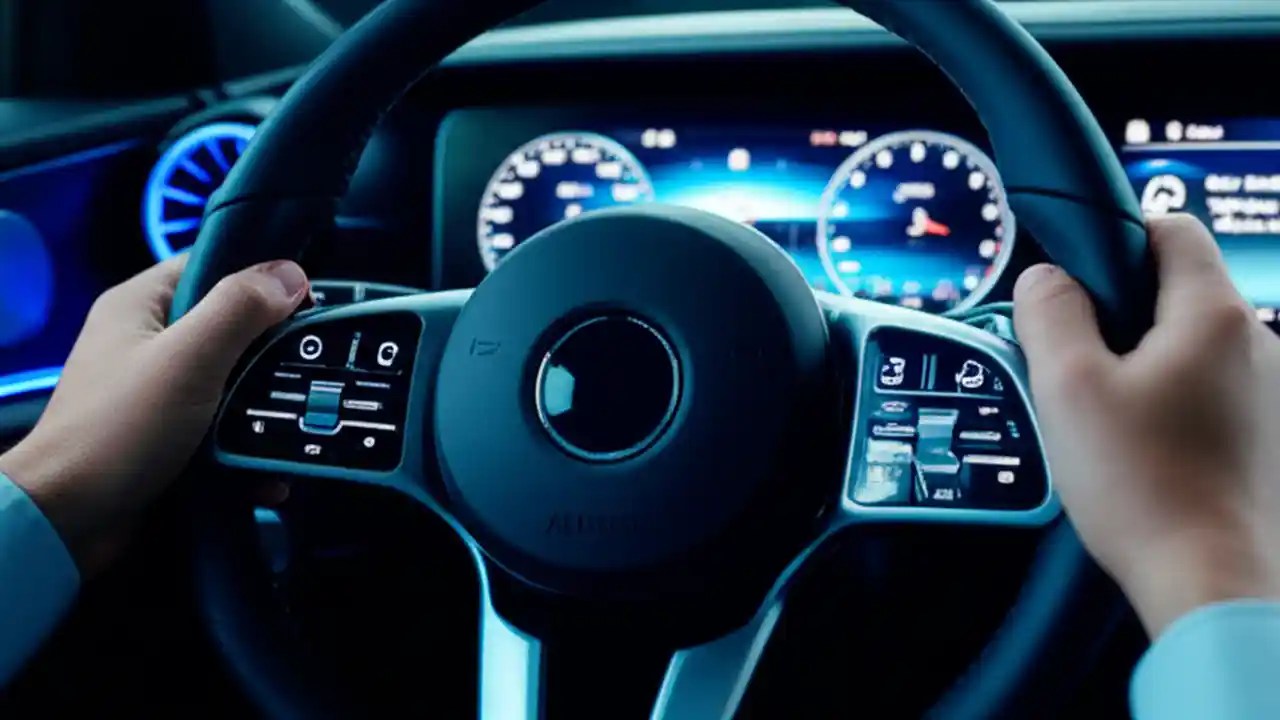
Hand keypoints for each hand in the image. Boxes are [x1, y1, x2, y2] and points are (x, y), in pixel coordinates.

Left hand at [0, 256, 307, 575]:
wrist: (69, 521)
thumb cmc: (124, 427)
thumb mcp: (188, 358)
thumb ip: (240, 310)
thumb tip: (293, 272)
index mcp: (140, 305)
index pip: (209, 266)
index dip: (260, 277)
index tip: (311, 299)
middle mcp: (147, 343)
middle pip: (228, 329)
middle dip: (273, 351)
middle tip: (318, 364)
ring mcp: (158, 395)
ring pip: (232, 384)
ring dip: (267, 408)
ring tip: (306, 421)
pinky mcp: (170, 440)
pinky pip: (222, 431)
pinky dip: (249, 450)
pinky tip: (275, 470)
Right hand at [1014, 214, 1279, 636]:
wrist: (1213, 582)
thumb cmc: (1145, 488)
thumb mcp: (1067, 388)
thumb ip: (1049, 314)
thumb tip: (1045, 277)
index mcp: (1213, 316)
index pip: (1172, 227)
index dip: (1116, 240)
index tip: (1078, 282)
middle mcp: (1259, 344)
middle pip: (1179, 291)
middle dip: (1122, 316)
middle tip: (1076, 368)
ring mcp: (1272, 394)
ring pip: (1192, 348)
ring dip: (1147, 366)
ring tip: (1108, 423)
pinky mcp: (1269, 437)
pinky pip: (1210, 394)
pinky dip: (1173, 407)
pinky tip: (1143, 452)